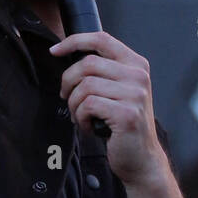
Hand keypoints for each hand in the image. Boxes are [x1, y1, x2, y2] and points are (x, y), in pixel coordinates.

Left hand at [49, 31, 169, 186]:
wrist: (142, 158)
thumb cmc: (124, 124)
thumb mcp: (120, 90)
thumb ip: (104, 71)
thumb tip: (70, 54)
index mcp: (136, 64)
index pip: (102, 39)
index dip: (74, 41)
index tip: (56, 50)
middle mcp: (138, 76)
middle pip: (88, 63)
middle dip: (68, 81)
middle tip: (67, 97)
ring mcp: (135, 95)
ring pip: (85, 86)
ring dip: (74, 103)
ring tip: (80, 115)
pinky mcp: (127, 114)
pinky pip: (88, 105)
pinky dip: (81, 117)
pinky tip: (88, 125)